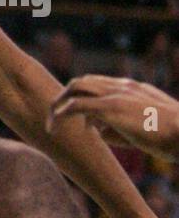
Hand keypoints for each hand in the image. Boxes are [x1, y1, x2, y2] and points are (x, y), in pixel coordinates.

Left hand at [50, 75, 178, 160]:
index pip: (98, 83)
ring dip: (59, 104)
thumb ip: (119, 126)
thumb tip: (98, 131)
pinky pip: (76, 105)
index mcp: (131, 88)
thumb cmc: (171, 136)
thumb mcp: (145, 127)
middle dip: (65, 97)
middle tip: (56, 117)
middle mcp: (121, 86)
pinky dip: (61, 114)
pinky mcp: (111, 108)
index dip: (83, 97)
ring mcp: (115, 94)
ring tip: (50, 124)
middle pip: (83, 82)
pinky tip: (53, 128)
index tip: (76, 116)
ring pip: (75, 87)